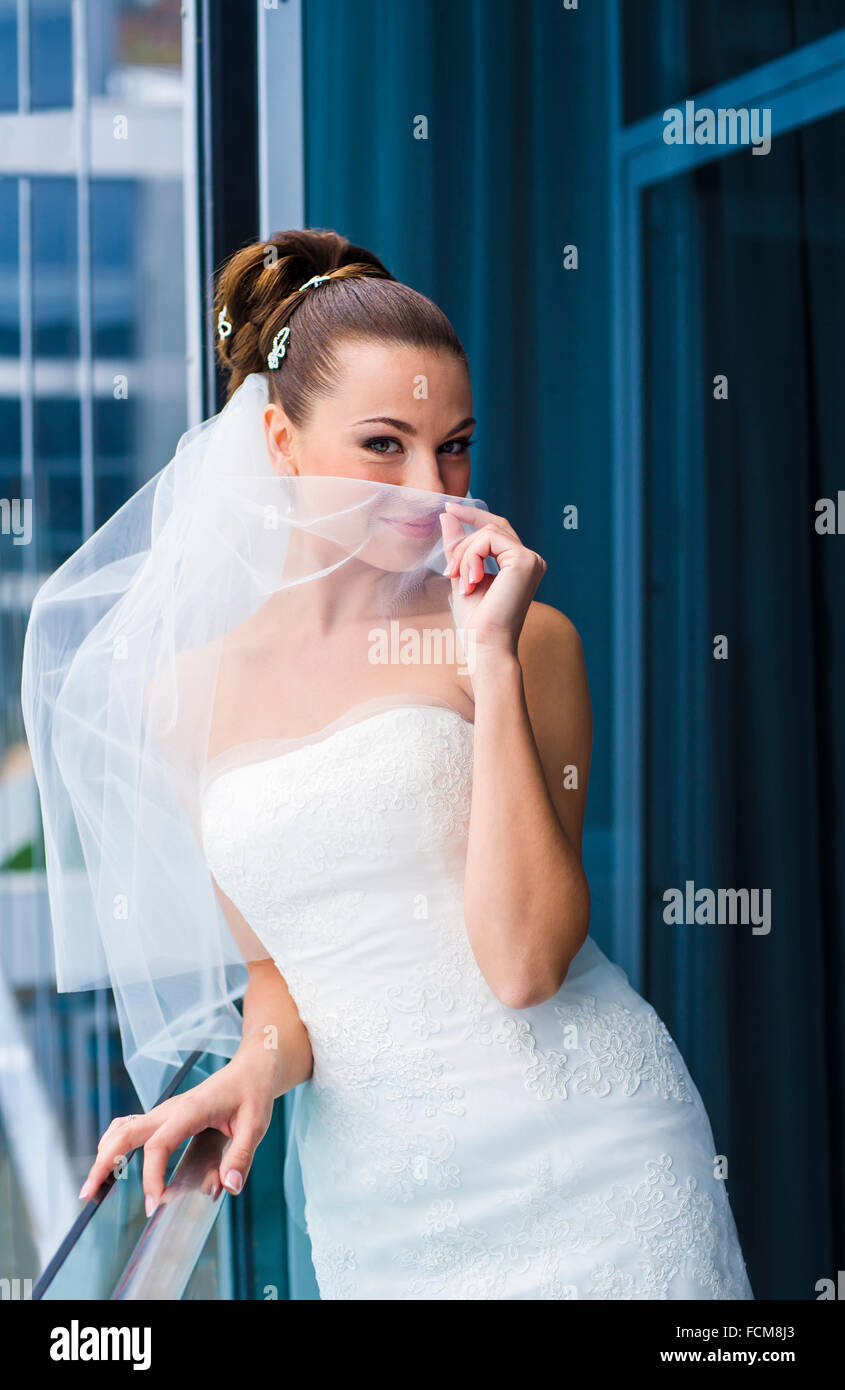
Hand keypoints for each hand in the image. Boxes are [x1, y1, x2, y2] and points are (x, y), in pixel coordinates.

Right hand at [78, 1039, 276, 1215]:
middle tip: (88, 1195)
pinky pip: (131, 1128)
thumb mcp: (256, 1124)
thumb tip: (229, 1187)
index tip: (153, 1204)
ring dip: (104, 1155)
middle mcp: (170, 1109)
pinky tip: (110, 1165)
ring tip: (93, 1186)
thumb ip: (242, 1155)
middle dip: (104, 1163)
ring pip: (123, 1129)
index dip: (151, 1175)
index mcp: (190, 1110)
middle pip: (125, 1134)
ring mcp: (164, 1112)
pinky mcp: (165, 1117)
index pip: (158, 1145)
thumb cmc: (253, 1093)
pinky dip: (115, 1145)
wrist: (251, 1069)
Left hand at [440, 502, 546, 660]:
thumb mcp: (462, 575)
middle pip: (492, 527)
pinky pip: (488, 540)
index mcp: (519, 564)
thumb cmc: (476, 621)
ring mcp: (531, 559)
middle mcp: (530, 559)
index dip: (474, 515)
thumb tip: (447, 516)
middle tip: (449, 571)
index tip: (449, 507)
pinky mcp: (525, 561)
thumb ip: (458, 547)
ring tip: (461, 582)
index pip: (497, 529)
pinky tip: (471, 582)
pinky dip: (471, 558)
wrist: (486, 645)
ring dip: (465, 555)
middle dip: (464, 542)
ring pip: (487, 533)